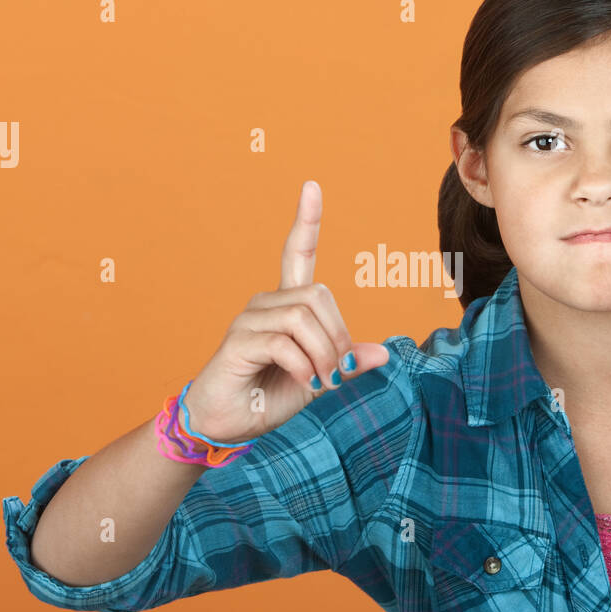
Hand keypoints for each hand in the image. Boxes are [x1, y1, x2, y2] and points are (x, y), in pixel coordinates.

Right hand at [179, 180, 390, 444]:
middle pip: (318, 296)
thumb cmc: (271, 397)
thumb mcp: (320, 380)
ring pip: (303, 317)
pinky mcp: (238, 341)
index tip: (312, 186)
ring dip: (323, 354)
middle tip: (337, 373)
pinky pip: (283, 342)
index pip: (297, 253)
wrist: (227, 424)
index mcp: (287, 306)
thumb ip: (347, 364)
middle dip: (338, 336)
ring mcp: (249, 320)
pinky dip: (303, 366)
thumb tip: (383, 352)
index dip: (306, 222)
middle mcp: (266, 304)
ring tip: (320, 380)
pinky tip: (303, 382)